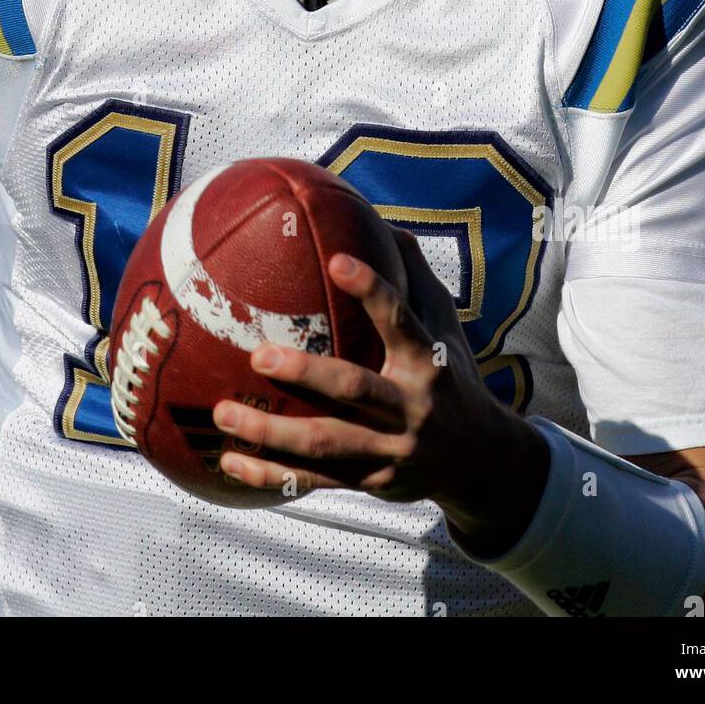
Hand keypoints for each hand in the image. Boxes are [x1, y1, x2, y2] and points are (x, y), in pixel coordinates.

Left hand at [211, 229, 548, 550]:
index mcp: (427, 361)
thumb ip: (415, 276)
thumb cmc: (450, 374)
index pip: (400, 320)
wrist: (481, 460)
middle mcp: (411, 407)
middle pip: (355, 389)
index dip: (371, 290)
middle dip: (306, 374)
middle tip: (258, 354)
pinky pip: (315, 481)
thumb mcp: (445, 325)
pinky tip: (229, 460)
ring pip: (327, 444)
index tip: (336, 260)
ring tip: (223, 412)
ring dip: (272, 432)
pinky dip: (271, 474)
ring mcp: (391, 450)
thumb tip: (382, 221)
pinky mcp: (372, 482)